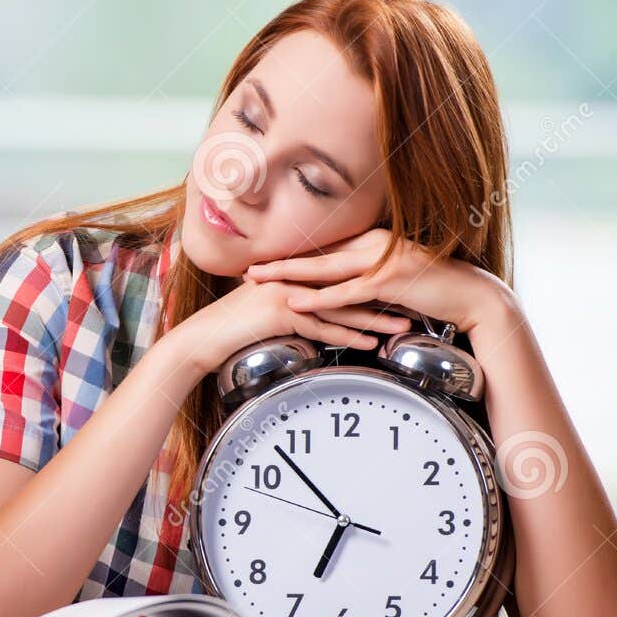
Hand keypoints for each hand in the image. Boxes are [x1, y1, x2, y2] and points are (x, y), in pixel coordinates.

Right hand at [166, 276, 411, 376]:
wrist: (203, 338)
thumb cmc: (231, 329)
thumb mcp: (266, 313)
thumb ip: (292, 309)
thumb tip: (315, 318)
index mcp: (291, 273)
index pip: (339, 276)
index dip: (370, 283)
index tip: (397, 289)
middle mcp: (292, 277)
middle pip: (347, 287)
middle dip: (383, 296)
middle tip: (414, 302)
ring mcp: (287, 293)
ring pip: (341, 306)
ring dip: (375, 317)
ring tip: (402, 326)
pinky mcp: (282, 313)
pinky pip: (323, 328)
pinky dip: (349, 336)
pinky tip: (370, 343)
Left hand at [243, 228, 513, 335]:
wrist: (469, 294)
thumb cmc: (430, 288)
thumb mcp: (390, 278)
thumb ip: (364, 279)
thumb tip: (339, 289)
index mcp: (369, 240)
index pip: (322, 248)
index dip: (290, 255)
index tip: (261, 260)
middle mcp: (370, 244)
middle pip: (314, 254)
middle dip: (278, 262)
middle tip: (246, 269)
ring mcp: (378, 261)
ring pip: (322, 270)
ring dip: (287, 276)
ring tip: (259, 282)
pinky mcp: (386, 282)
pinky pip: (344, 293)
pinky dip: (318, 299)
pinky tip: (295, 303)